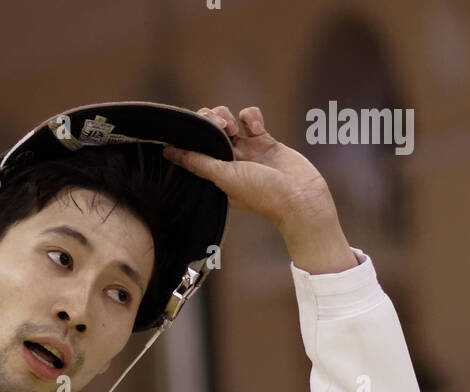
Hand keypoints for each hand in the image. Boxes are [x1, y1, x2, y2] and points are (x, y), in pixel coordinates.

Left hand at [164, 105, 337, 236]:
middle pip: (208, 130)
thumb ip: (198, 162)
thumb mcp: (224, 177)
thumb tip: (168, 153)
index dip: (190, 136)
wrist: (300, 196)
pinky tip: (256, 128)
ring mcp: (246, 151)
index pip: (193, 150)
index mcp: (215, 175)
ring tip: (234, 128)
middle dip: (210, 120)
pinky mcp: (264, 140)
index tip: (191, 130)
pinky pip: (250, 118)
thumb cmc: (262, 194)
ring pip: (227, 120)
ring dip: (228, 116)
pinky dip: (251, 117)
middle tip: (219, 126)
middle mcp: (228, 163)